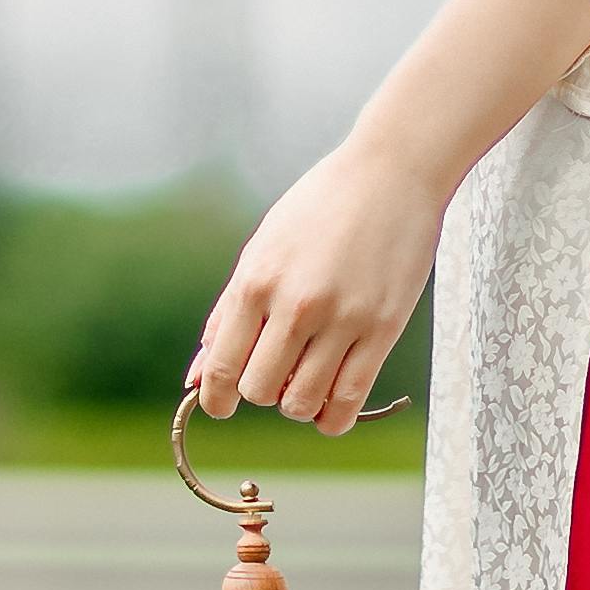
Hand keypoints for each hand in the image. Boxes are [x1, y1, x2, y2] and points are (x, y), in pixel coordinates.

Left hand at [190, 134, 444, 435]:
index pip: (222, 367)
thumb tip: (197, 377)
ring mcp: (343, 319)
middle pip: (260, 390)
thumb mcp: (262, 248)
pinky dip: (333, 417)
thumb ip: (229, 314)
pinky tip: (330, 404)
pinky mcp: (383, 329)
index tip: (220, 405)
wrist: (393, 173)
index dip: (215, 399)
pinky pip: (350, 401)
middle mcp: (296, 304)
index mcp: (257, 280)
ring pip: (303, 403)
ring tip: (306, 378)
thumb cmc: (321, 208)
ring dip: (297, 403)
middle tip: (275, 370)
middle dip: (261, 391)